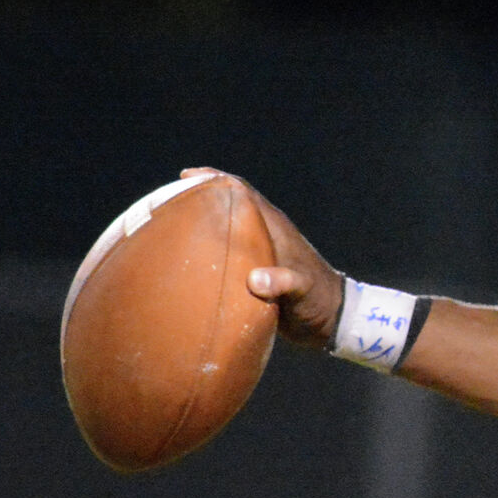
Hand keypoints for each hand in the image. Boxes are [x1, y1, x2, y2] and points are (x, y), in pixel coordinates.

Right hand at [180, 168, 343, 349]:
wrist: (331, 320)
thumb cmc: (318, 300)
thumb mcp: (302, 291)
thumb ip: (284, 282)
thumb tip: (256, 281)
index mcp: (275, 229)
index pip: (243, 194)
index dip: (217, 181)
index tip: (187, 177)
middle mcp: (266, 235)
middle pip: (230, 207)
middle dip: (201, 198)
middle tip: (166, 199)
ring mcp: (261, 252)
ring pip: (227, 229)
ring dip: (202, 223)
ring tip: (169, 224)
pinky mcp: (256, 271)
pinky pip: (227, 253)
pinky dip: (208, 250)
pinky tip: (187, 260)